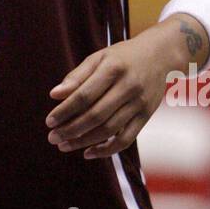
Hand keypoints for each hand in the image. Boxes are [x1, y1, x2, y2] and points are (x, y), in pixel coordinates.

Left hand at [45, 28, 174, 159]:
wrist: (160, 56)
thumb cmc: (122, 57)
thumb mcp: (98, 58)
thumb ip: (76, 76)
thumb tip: (54, 95)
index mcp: (113, 68)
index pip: (84, 95)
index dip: (65, 110)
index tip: (49, 121)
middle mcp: (128, 87)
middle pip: (96, 115)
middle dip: (71, 130)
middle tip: (53, 137)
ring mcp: (139, 103)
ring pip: (109, 130)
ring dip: (84, 141)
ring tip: (64, 145)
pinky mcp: (146, 116)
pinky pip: (126, 139)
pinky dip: (106, 150)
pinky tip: (88, 152)